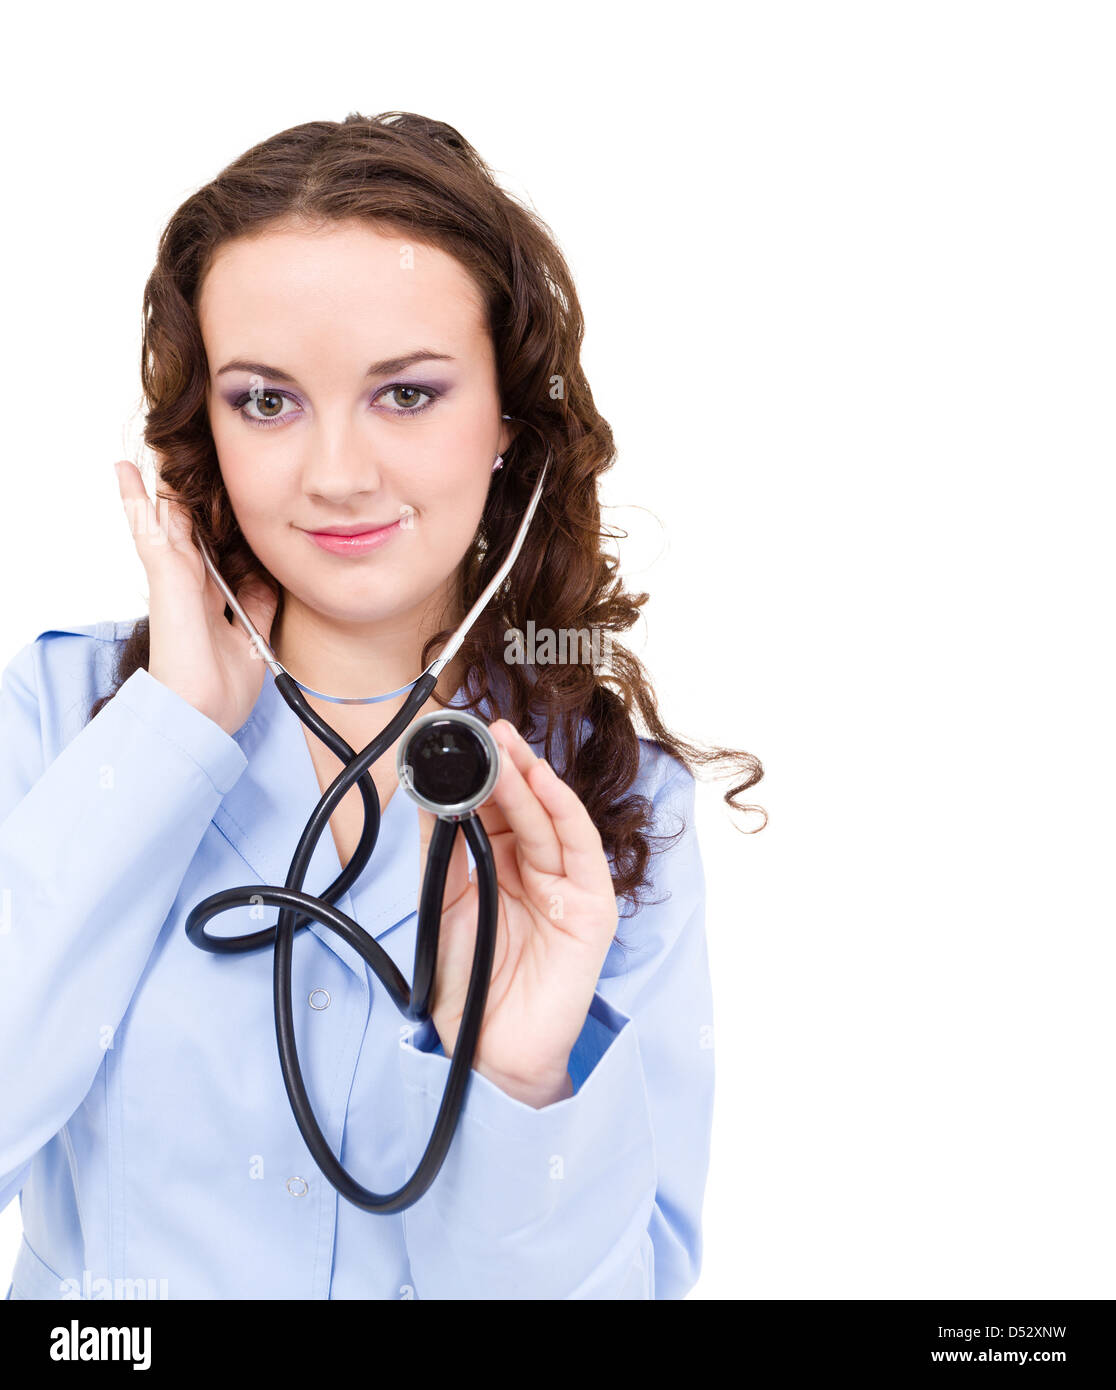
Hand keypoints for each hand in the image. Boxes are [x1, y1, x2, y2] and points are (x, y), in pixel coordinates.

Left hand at [114, 458, 277, 736]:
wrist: (202, 708)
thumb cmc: (179, 654)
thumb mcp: (172, 589)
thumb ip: (170, 543)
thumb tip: (160, 496)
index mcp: (174, 571)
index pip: (165, 518)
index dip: (157, 488)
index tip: (142, 457)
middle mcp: (199, 584)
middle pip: (208, 533)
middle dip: (212, 503)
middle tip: (216, 468)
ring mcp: (225, 605)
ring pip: (240, 558)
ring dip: (248, 536)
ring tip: (257, 505)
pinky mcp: (251, 627)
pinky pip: (266, 592)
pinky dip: (274, 577)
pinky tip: (282, 558)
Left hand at [415, 719, 618, 1107]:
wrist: (487, 1053)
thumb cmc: (468, 987)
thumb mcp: (443, 905)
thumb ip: (443, 853)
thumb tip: (430, 797)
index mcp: (502, 868)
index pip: (494, 809)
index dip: (478, 773)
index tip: (454, 739)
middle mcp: (537, 871)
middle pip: (522, 807)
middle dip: (503, 766)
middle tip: (481, 729)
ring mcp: (568, 888)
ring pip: (548, 820)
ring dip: (527, 780)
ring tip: (503, 746)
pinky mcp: (592, 908)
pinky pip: (580, 850)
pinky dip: (563, 812)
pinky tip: (542, 783)